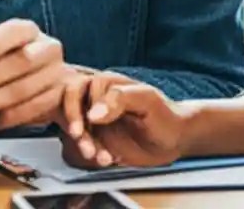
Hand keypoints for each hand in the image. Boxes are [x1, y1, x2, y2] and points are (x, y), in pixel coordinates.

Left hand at [0, 19, 69, 130]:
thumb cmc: (12, 58)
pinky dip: (5, 118)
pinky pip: (30, 111)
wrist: (46, 76)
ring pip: (23, 90)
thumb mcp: (0, 48)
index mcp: (29, 30)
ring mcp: (55, 75)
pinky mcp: (57, 98)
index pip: (12, 32)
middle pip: (19, 63)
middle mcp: (47, 49)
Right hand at [58, 71, 187, 167]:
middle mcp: (97, 99)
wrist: (175, 140)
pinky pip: (83, 144)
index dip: (78, 108)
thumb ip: (120, 99)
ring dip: (82, 143)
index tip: (88, 123)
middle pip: (68, 106)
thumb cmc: (165, 115)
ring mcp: (95, 120)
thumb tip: (93, 113)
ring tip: (99, 157)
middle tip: (83, 142)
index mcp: (106, 83)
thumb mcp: (147, 101)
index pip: (78, 89)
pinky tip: (106, 159)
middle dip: (74, 125)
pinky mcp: (97, 138)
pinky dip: (91, 154)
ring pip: (73, 127)